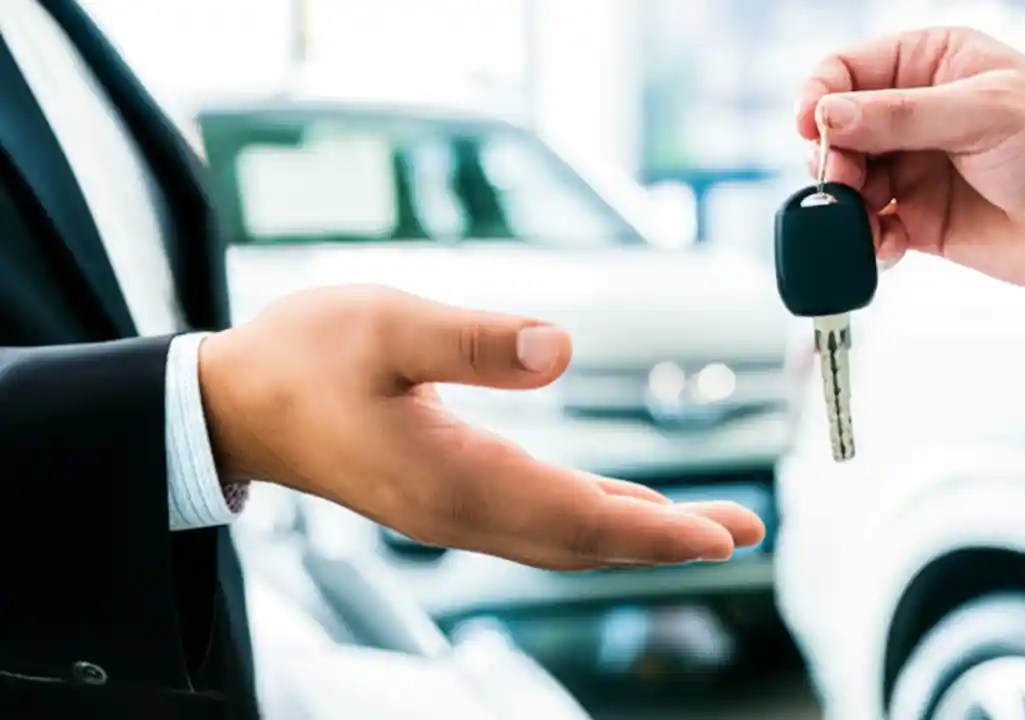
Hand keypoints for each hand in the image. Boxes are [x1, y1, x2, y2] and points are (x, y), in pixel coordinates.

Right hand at [198, 285, 764, 569]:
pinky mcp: (449, 496)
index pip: (574, 516)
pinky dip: (594, 520)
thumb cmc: (304, 359)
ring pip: (565, 537)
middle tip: (740, 531)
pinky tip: (623, 508)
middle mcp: (462, 511)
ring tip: (706, 527)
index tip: (718, 537)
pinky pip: (540, 522)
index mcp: (452, 478)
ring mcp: (455, 512)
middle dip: (666, 539)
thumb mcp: (383, 324)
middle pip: (583, 540)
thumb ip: (471, 339)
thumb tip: (560, 349)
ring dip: (636, 534)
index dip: (652, 529)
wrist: (240, 405)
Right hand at [796, 27, 1024, 286]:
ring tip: (868, 220)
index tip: (813, 127)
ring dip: (846, 203)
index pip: (848, 69)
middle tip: (844, 182)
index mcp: (933, 64)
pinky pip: (871, 227)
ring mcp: (916, 167)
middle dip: (832, 157)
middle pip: (838, 130)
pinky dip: (867, 239)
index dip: (821, 96)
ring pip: (848, 181)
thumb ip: (899, 115)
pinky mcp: (920, 219)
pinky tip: (886, 246)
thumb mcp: (981, 114)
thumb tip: (828, 115)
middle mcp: (917, 113)